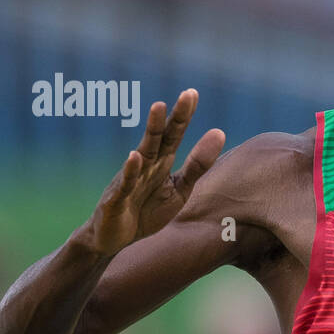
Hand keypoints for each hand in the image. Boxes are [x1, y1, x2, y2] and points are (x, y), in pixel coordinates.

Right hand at [84, 89, 224, 255]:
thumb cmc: (147, 211)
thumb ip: (197, 165)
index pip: (174, 135)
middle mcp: (145, 165)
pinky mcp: (116, 199)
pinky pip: (124, 184)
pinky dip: (129, 171)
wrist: (114, 240)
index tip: (193, 92)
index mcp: (161, 163)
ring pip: (142, 153)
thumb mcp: (180, 189)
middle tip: (186, 94)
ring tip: (159, 108)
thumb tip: (219, 133)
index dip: (183, 116)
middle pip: (161, 137)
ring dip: (151, 131)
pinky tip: (134, 157)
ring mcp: (129, 180)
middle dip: (173, 116)